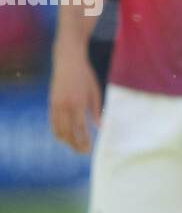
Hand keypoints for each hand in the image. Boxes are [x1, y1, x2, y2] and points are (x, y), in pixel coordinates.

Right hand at [49, 39, 100, 153]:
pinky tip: (65, 136)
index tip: (89, 149)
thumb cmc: (85, 75)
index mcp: (78, 103)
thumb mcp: (95, 91)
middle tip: (83, 152)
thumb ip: (96, 110)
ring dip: (66, 141)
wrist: (68, 61)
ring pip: (58, 130)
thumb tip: (100, 127)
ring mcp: (56, 105)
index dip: (84, 141)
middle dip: (75, 145)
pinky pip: (52, 123)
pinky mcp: (51, 103)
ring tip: (75, 145)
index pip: (80, 129)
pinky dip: (58, 132)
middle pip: (68, 133)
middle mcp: (65, 106)